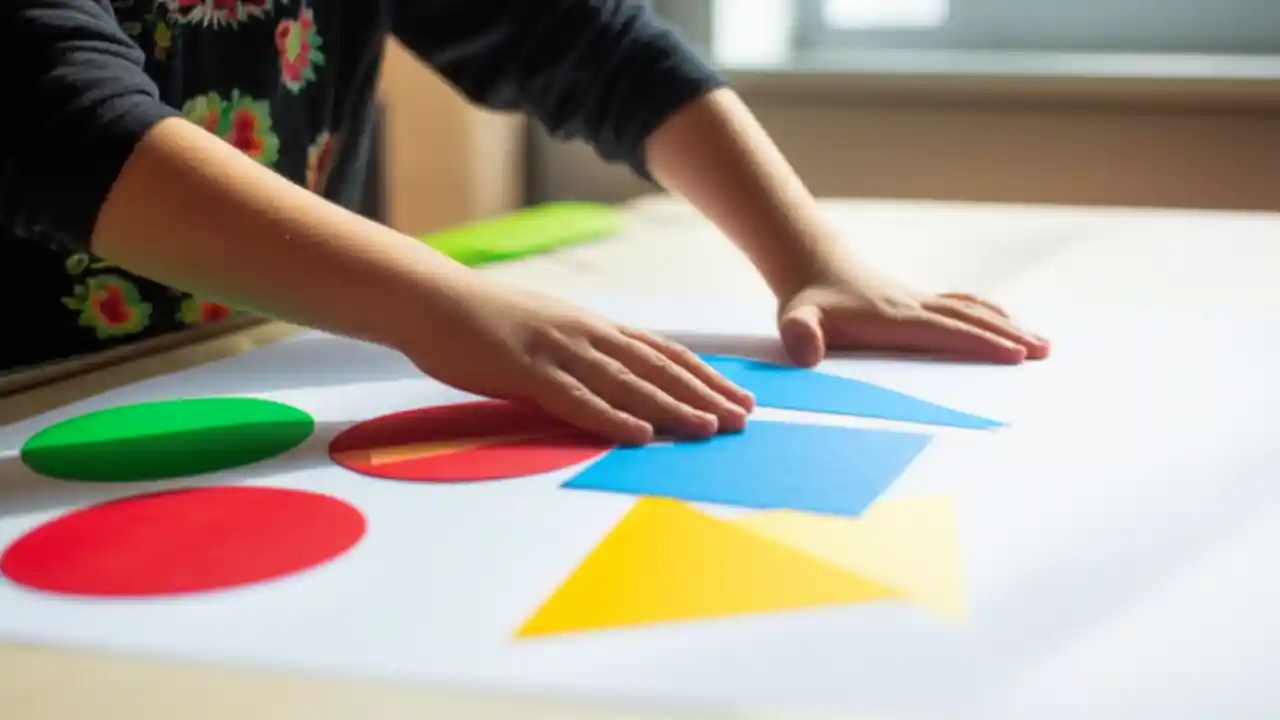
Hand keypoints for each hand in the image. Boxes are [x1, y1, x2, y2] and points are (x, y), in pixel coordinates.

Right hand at [397, 279, 754, 444]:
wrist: (429, 299)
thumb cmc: (483, 321)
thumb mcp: (545, 330)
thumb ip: (580, 353)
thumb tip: (614, 379)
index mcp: (591, 326)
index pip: (662, 351)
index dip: (704, 376)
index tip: (738, 396)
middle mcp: (585, 334)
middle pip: (657, 367)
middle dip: (704, 394)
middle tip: (744, 419)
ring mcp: (557, 351)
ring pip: (626, 383)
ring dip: (671, 407)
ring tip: (709, 429)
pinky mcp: (525, 371)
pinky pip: (575, 398)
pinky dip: (610, 417)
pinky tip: (638, 434)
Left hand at [777, 265, 1050, 366]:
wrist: (812, 267)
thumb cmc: (806, 304)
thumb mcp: (795, 320)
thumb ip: (800, 334)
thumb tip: (806, 351)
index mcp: (892, 318)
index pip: (943, 332)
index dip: (978, 343)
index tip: (1014, 354)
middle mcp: (914, 306)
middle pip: (968, 320)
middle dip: (1008, 337)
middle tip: (1044, 352)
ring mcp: (920, 301)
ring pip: (972, 311)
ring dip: (1008, 327)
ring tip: (1043, 344)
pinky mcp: (921, 301)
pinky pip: (964, 306)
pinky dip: (991, 315)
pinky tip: (1010, 325)